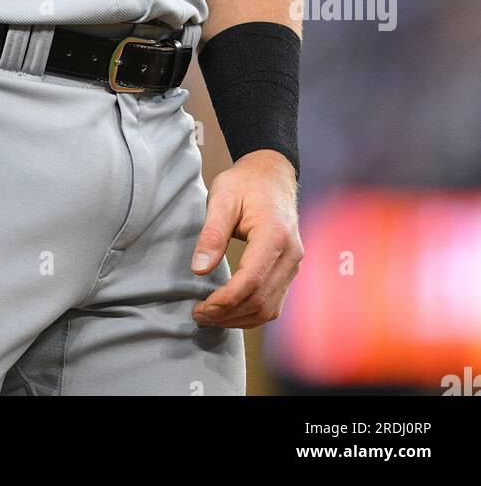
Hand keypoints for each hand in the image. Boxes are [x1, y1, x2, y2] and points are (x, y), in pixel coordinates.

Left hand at [189, 150, 303, 329]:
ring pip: (270, 308)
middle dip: (228, 313)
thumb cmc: (245, 183)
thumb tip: (199, 269)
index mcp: (274, 234)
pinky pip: (274, 302)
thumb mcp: (222, 198)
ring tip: (210, 317)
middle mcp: (290, 253)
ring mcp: (294, 263)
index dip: (226, 299)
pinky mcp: (290, 269)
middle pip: (261, 299)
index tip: (202, 306)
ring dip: (239, 319)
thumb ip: (212, 234)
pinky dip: (252, 313)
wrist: (271, 174)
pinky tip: (230, 311)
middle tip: (199, 315)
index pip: (251, 279)